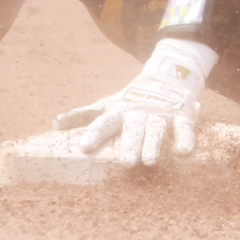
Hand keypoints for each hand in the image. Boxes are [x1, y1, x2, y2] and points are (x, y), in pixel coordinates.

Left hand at [55, 38, 216, 166]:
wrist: (167, 76)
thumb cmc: (130, 100)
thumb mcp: (107, 105)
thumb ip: (84, 115)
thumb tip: (54, 125)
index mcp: (119, 112)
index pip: (104, 123)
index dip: (95, 134)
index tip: (85, 148)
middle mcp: (139, 113)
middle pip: (133, 130)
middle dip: (130, 145)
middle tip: (126, 164)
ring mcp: (161, 115)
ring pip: (157, 130)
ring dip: (153, 145)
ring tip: (150, 161)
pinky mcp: (182, 116)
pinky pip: (184, 129)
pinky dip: (186, 140)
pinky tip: (183, 153)